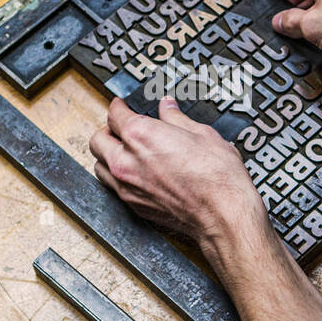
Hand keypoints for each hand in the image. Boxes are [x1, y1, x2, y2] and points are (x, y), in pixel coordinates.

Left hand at [89, 97, 265, 245]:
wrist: (223, 214)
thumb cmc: (217, 177)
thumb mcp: (202, 134)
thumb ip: (177, 119)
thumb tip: (168, 108)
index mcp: (141, 135)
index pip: (115, 115)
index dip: (119, 107)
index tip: (122, 106)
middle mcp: (126, 161)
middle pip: (98, 140)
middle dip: (108, 130)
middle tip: (121, 127)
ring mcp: (127, 187)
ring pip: (100, 165)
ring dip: (107, 155)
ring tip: (123, 150)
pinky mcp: (133, 206)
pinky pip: (112, 186)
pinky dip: (117, 176)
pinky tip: (133, 173)